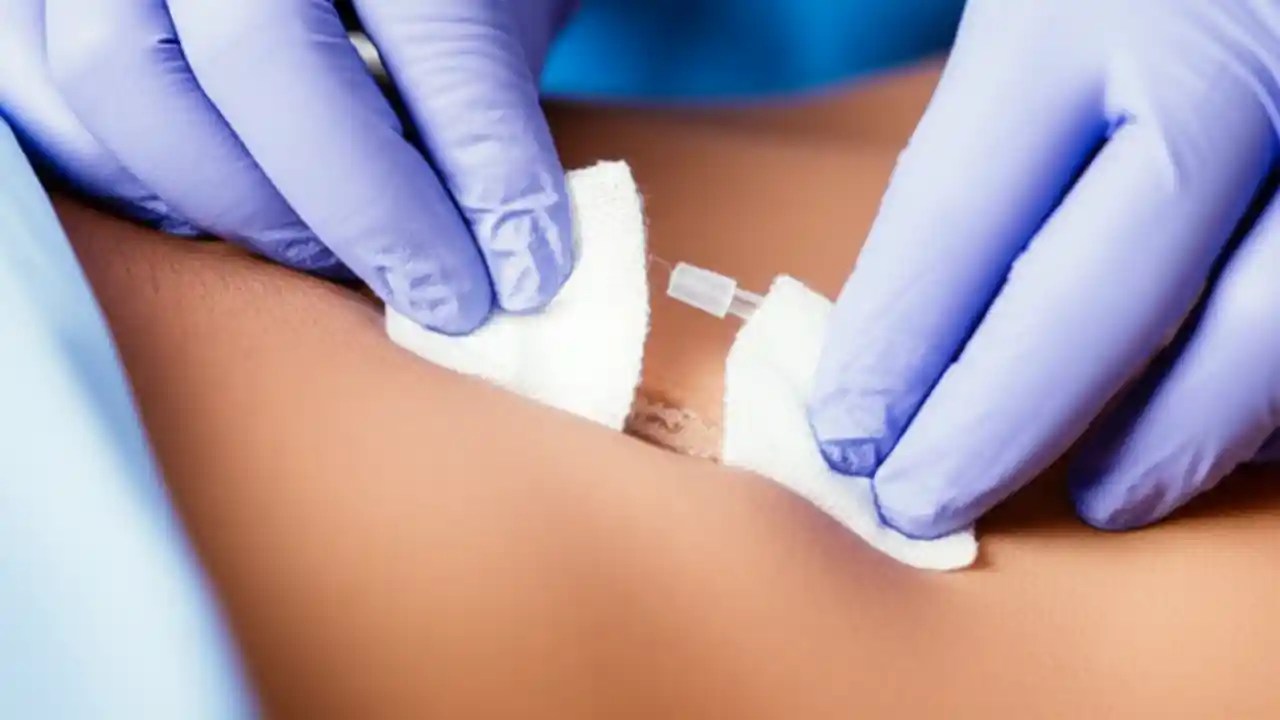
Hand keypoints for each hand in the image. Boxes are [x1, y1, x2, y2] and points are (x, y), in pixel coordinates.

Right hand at [0, 0, 577, 333]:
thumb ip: (481, 83)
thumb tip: (513, 242)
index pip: (435, 31)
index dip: (484, 165)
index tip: (527, 270)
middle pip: (260, 59)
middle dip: (361, 207)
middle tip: (441, 296)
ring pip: (124, 82)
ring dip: (240, 207)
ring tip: (330, 261)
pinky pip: (40, 96)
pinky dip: (124, 180)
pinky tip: (209, 217)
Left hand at [809, 0, 1279, 536]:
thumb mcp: (1042, 12)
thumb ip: (994, 146)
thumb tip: (905, 340)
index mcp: (1076, 8)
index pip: (960, 219)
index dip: (896, 352)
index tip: (849, 436)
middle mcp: (1225, 58)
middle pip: (1104, 300)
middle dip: (1001, 427)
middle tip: (922, 503)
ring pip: (1261, 332)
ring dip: (1171, 441)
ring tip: (1102, 497)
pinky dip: (1273, 398)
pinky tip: (1214, 419)